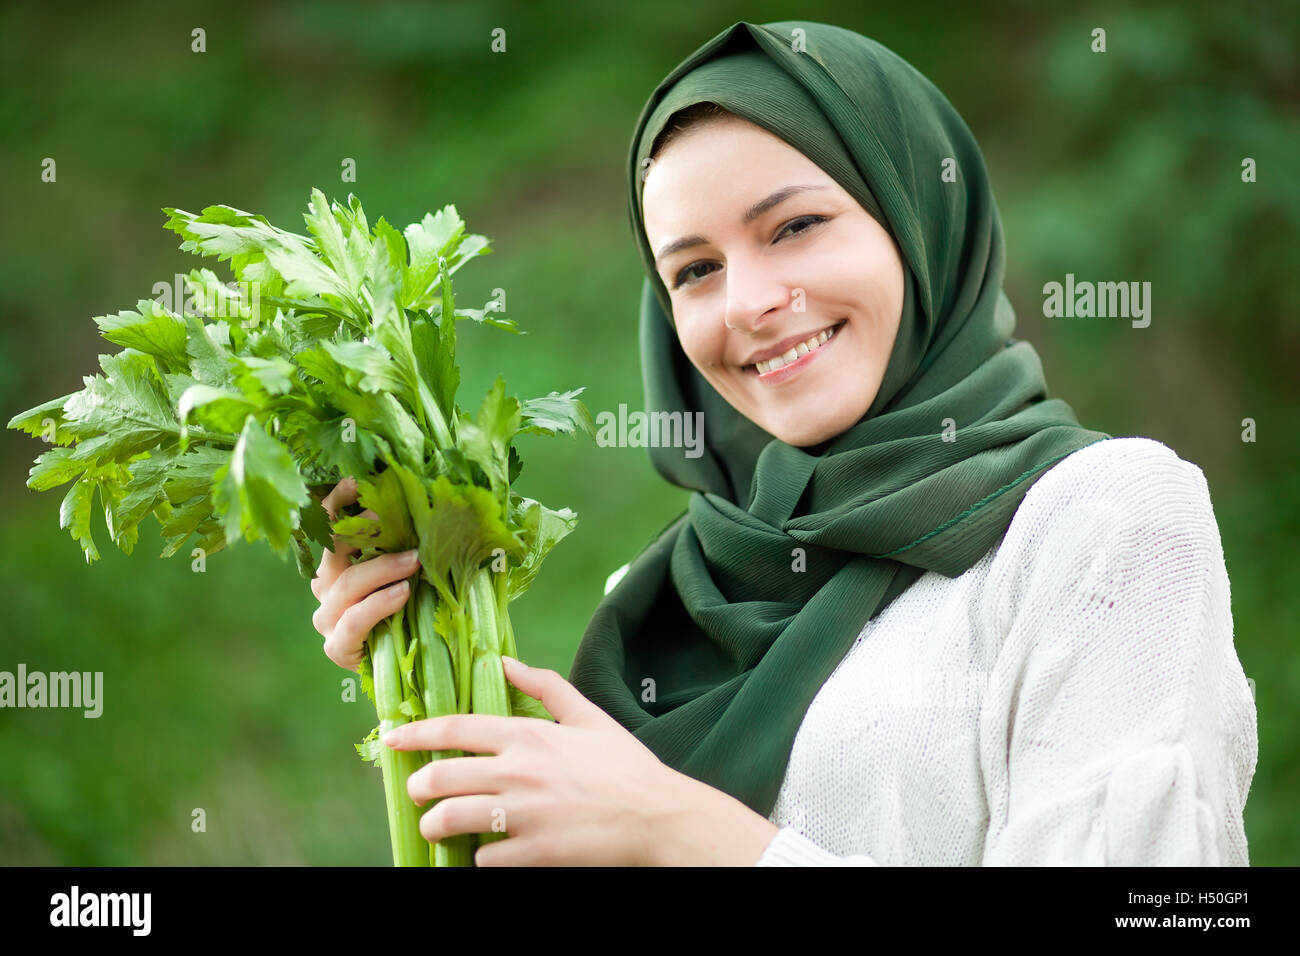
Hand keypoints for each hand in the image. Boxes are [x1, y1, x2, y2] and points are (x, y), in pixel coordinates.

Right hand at [310, 477, 420, 670]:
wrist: (408, 665)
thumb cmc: (413, 608)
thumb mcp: (412, 569)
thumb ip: (411, 543)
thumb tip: (439, 504)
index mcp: (339, 562)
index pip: (326, 524)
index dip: (337, 501)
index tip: (356, 479)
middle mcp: (327, 586)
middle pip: (333, 549)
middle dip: (363, 527)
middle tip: (394, 514)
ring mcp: (328, 618)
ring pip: (346, 585)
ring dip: (382, 568)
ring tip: (415, 560)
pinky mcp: (337, 646)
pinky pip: (354, 621)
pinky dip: (378, 605)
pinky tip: (402, 593)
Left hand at [382, 656, 780, 865]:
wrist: (658, 818)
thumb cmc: (624, 766)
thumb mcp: (589, 716)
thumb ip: (544, 686)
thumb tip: (504, 662)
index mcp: (529, 735)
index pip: (455, 728)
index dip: (415, 733)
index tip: (391, 739)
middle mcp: (518, 772)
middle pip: (439, 778)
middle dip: (419, 789)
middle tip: (421, 794)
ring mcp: (522, 815)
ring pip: (449, 820)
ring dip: (436, 826)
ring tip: (440, 827)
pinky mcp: (532, 853)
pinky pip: (483, 858)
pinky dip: (482, 856)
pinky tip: (492, 851)